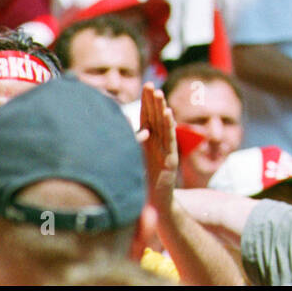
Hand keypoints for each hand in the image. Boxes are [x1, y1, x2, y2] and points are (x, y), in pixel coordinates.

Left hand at [137, 83, 177, 214]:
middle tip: (150, 84)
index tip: (146, 85)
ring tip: (159, 94)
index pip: (148, 117)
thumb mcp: (131, 159)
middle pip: (156, 118)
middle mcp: (159, 143)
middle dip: (154, 101)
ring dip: (162, 109)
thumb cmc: (140, 184)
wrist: (153, 206)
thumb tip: (120, 123)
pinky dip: (170, 126)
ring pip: (165, 126)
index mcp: (149, 141)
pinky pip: (171, 140)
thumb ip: (129, 141)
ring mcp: (166, 151)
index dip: (147, 102)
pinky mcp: (171, 160)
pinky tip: (168, 114)